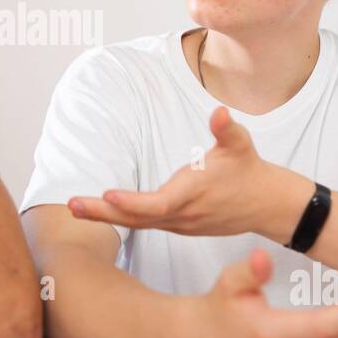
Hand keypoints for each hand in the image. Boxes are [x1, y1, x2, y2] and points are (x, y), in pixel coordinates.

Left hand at [68, 106, 311, 240]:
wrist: (266, 205)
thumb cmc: (249, 170)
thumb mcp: (240, 145)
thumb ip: (226, 129)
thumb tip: (219, 112)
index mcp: (192, 194)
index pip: (156, 204)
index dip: (131, 202)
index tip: (106, 194)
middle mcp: (182, 214)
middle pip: (136, 218)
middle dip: (102, 212)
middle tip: (71, 205)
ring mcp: (179, 224)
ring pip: (137, 223)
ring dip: (105, 216)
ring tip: (74, 207)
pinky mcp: (178, 225)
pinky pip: (144, 224)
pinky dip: (120, 219)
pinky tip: (98, 212)